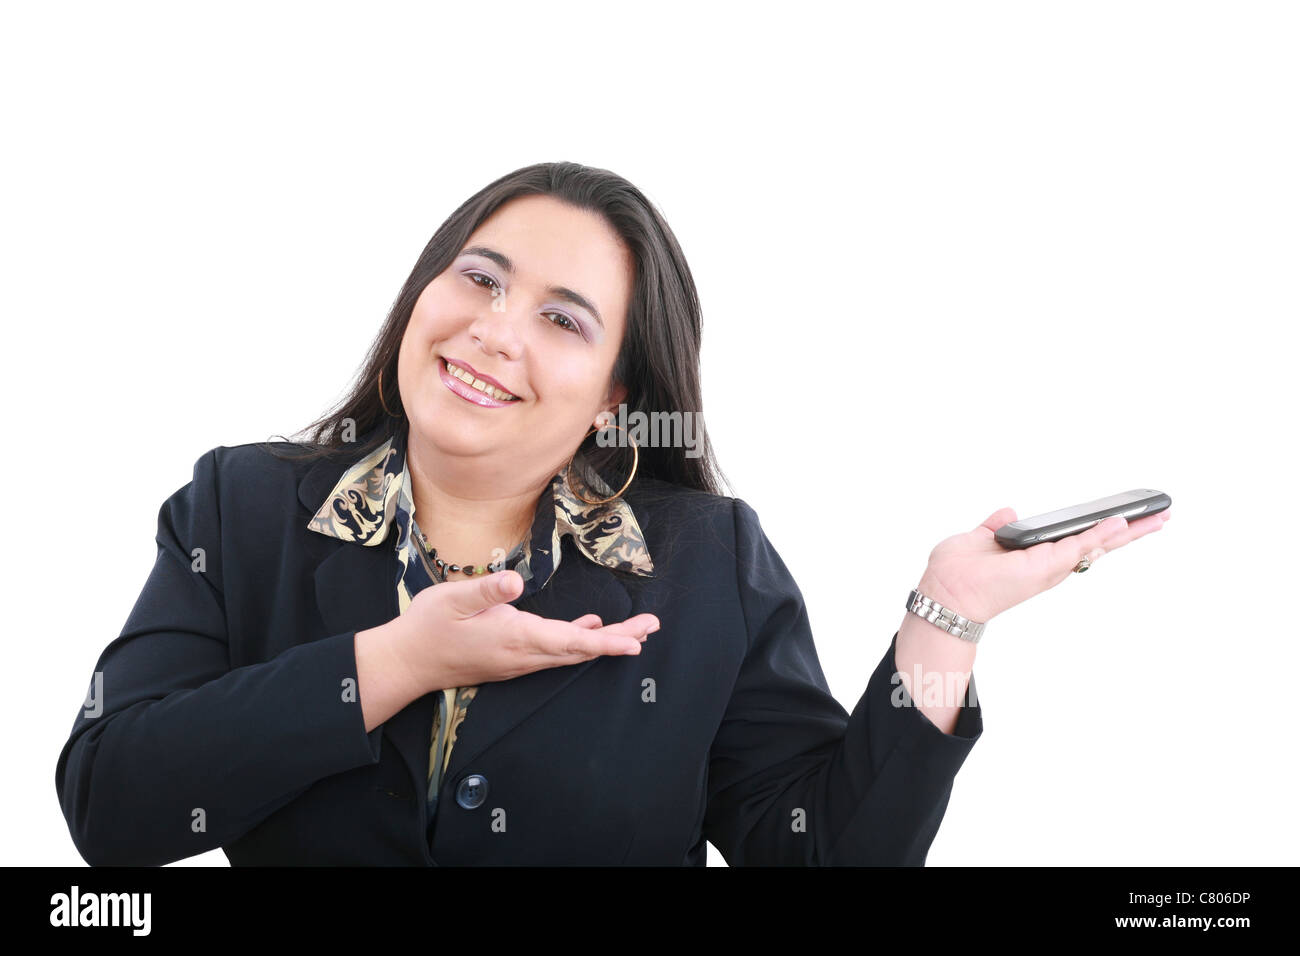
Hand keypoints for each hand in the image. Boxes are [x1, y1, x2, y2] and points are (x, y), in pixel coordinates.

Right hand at [393, 570, 659, 691]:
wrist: (407, 662)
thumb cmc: (428, 627)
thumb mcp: (452, 599)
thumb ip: (486, 589)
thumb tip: (516, 583)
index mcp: (515, 637)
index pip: (569, 641)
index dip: (606, 642)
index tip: (635, 642)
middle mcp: (523, 654)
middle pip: (580, 649)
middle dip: (618, 640)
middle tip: (651, 628)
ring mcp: (518, 660)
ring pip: (570, 652)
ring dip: (603, 642)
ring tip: (633, 631)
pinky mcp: (512, 659)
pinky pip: (554, 652)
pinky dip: (577, 641)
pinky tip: (589, 628)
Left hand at [918, 506, 1172, 623]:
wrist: (944, 592)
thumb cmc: (957, 572)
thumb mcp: (979, 539)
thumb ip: (996, 526)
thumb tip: (1008, 512)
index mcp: (1037, 557)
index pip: (1078, 540)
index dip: (1104, 530)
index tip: (1128, 517)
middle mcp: (1048, 564)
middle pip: (1099, 546)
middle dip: (1132, 533)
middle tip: (1161, 518)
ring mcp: (1049, 567)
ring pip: (1098, 547)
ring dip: (1129, 532)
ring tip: (1157, 518)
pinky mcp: (1045, 567)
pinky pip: (1079, 547)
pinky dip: (1102, 535)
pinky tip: (1122, 523)